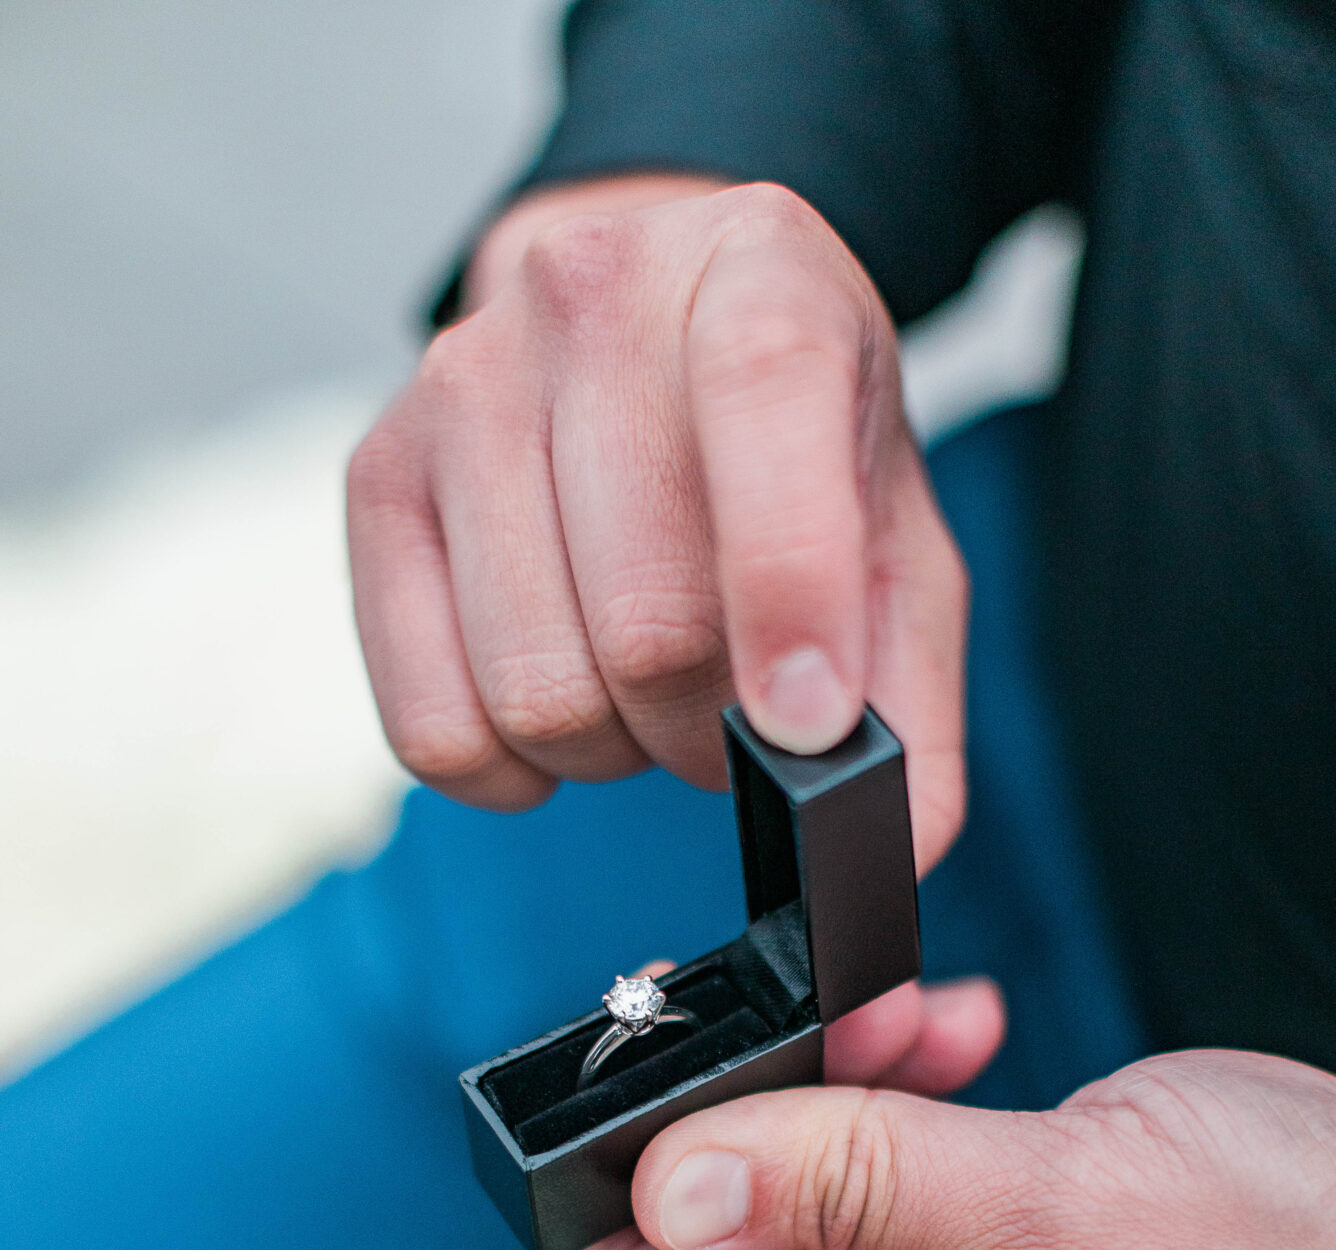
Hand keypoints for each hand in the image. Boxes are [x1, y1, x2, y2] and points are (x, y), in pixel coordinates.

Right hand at [347, 177, 966, 867]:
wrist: (645, 333)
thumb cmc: (784, 451)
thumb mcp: (894, 537)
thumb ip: (909, 690)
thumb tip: (894, 841)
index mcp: (757, 273)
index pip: (765, 403)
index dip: (790, 588)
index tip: (806, 725)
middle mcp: (591, 294)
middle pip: (646, 620)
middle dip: (707, 728)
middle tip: (732, 714)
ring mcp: (462, 382)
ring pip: (537, 690)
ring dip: (612, 747)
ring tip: (642, 688)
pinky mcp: (377, 477)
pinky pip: (431, 723)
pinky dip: (510, 769)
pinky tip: (559, 703)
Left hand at [587, 1032, 1335, 1249]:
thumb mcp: (1053, 1205)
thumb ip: (850, 1182)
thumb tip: (666, 1186)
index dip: (651, 1167)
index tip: (700, 1057)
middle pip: (735, 1229)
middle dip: (773, 1103)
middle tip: (866, 1020)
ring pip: (818, 1186)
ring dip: (855, 1084)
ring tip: (942, 1024)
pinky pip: (901, 1181)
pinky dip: (917, 1099)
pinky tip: (969, 1042)